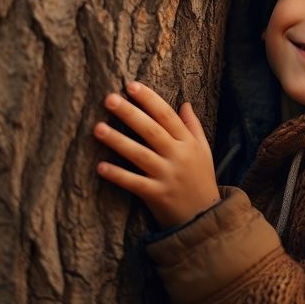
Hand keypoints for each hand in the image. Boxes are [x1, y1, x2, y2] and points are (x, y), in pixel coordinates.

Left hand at [93, 81, 219, 227]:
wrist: (206, 217)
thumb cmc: (201, 180)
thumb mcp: (204, 151)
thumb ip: (193, 126)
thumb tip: (185, 102)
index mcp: (188, 143)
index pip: (167, 116)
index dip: (149, 99)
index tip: (131, 85)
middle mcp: (178, 157)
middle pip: (152, 131)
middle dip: (130, 113)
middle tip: (109, 98)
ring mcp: (168, 177)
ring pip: (140, 155)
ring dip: (118, 141)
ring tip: (98, 128)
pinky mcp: (158, 195)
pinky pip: (134, 183)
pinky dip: (118, 175)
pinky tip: (100, 166)